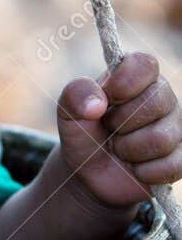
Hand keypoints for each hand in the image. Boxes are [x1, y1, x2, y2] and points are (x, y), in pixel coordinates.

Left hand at [57, 51, 181, 211]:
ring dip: (129, 150)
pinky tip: (136, 168)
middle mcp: (162, 97)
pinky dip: (143, 172)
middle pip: (155, 101)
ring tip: (121, 149)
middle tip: (110, 129)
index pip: (145, 64)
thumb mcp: (69, 114)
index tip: (109, 96)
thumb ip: (75, 96)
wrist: (91, 175)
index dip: (126, 81)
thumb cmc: (85, 135)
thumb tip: (97, 104)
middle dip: (121, 123)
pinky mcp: (181, 157)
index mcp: (136, 77)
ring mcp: (176, 127)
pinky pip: (171, 166)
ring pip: (160, 139)